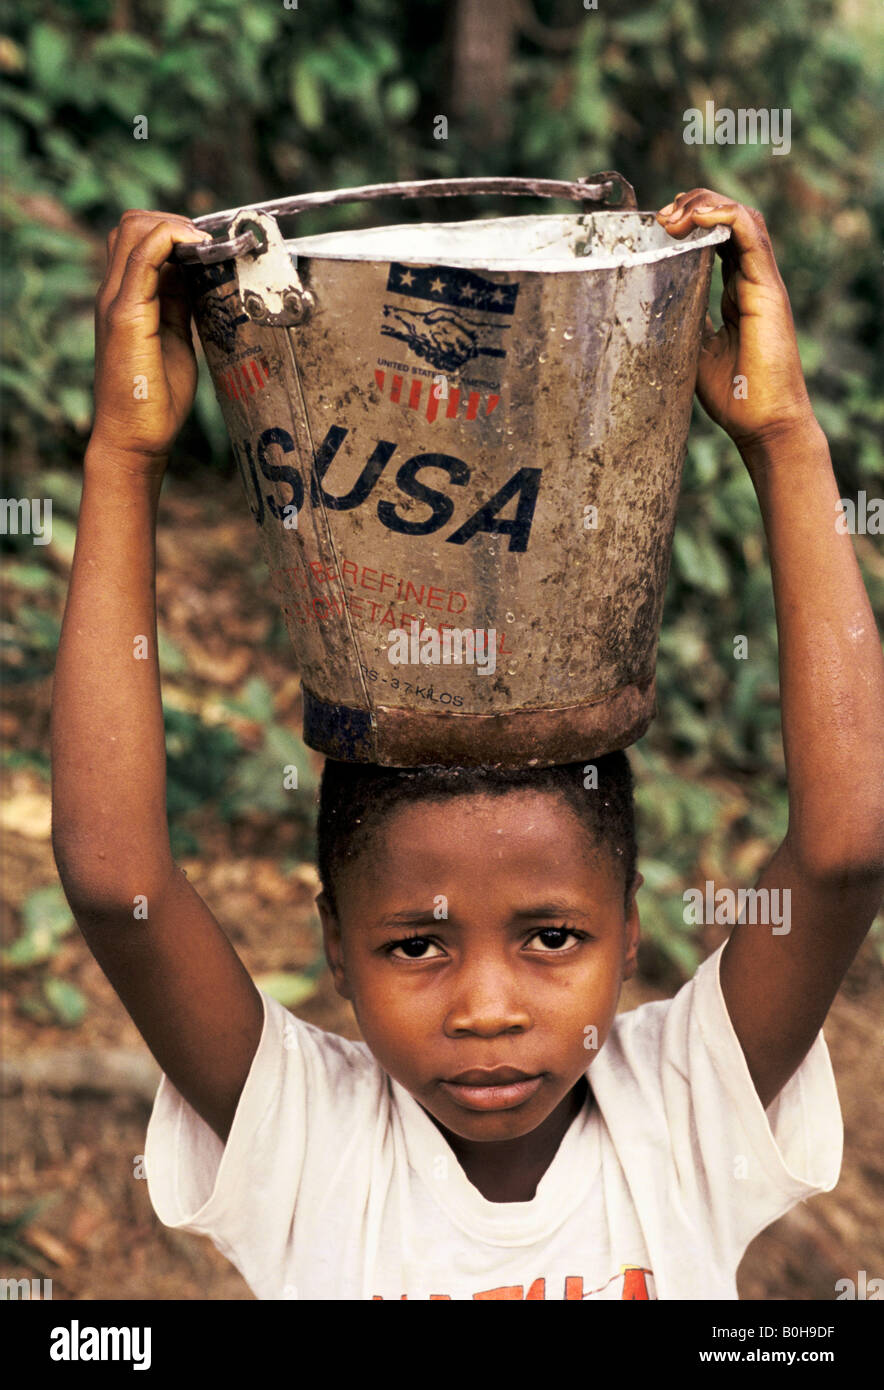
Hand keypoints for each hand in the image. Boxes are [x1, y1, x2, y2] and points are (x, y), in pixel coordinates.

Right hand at [89, 211, 211, 473]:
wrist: (135, 438)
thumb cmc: (155, 398)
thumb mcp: (174, 339)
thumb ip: (179, 305)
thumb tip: (197, 277)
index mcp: (126, 299)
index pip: (139, 240)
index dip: (174, 232)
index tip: (209, 248)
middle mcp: (115, 294)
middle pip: (132, 225)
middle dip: (175, 222)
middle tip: (210, 245)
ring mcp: (117, 302)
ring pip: (133, 230)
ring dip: (175, 227)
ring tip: (205, 246)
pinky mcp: (125, 316)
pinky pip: (143, 258)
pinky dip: (170, 241)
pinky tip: (197, 249)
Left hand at [656, 190, 815, 450]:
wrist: (762, 424)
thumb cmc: (734, 395)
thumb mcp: (695, 351)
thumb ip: (684, 322)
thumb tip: (657, 305)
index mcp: (737, 292)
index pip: (718, 238)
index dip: (691, 221)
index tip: (658, 226)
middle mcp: (752, 280)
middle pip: (730, 219)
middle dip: (695, 205)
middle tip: (661, 216)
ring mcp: (762, 282)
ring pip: (742, 218)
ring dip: (706, 204)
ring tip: (673, 212)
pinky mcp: (767, 289)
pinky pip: (751, 235)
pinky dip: (725, 216)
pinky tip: (698, 216)